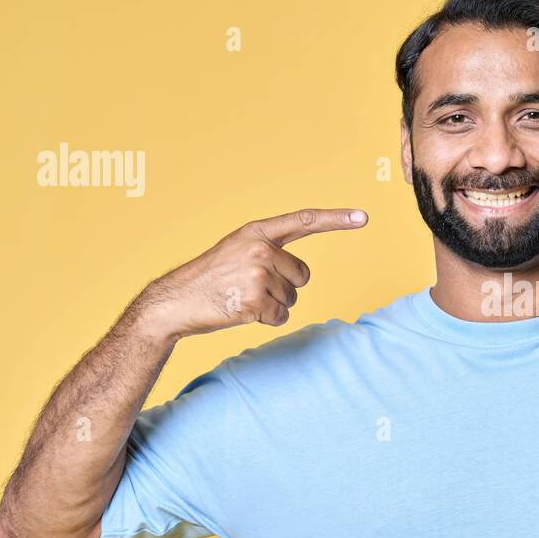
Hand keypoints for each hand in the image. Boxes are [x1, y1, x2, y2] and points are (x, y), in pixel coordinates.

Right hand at [132, 208, 367, 340]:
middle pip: (302, 275)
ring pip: (292, 298)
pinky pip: (280, 316)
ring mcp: (258, 274)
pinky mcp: (255, 300)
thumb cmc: (210, 279)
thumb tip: (301, 275)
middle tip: (250, 287)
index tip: (363, 217)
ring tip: (241, 298)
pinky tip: (242, 311)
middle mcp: (260, 249)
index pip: (304, 221)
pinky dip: (266, 320)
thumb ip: (269, 252)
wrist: (175, 301)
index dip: (336, 219)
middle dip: (284, 286)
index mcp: (257, 232)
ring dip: (272, 305)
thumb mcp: (236, 252)